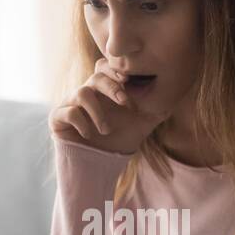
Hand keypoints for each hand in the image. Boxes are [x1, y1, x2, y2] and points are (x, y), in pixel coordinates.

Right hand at [49, 57, 171, 154]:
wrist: (99, 166)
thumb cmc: (119, 142)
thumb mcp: (143, 125)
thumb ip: (158, 109)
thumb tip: (176, 96)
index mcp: (104, 90)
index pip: (107, 68)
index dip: (117, 70)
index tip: (129, 79)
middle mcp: (86, 93)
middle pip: (96, 75)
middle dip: (112, 87)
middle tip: (126, 103)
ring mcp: (70, 105)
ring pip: (81, 93)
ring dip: (98, 112)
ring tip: (106, 130)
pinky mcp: (58, 119)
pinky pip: (67, 112)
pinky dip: (81, 122)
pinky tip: (90, 135)